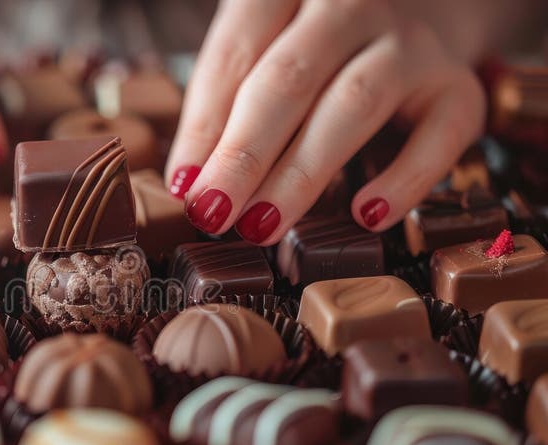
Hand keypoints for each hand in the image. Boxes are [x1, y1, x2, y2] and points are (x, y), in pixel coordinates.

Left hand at [166, 0, 485, 244]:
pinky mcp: (458, 84)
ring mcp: (409, 39)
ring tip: (262, 225)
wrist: (422, 6)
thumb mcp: (262, 51)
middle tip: (213, 213)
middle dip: (244, 155)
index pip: (236, 54)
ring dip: (302, 173)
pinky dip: (406, 177)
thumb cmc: (313, 45)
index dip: (204, 126)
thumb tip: (189, 185)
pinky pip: (440, 133)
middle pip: (288, 79)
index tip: (184, 188)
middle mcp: (351, 2)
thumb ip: (225, 105)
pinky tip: (366, 215)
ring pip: (353, 104)